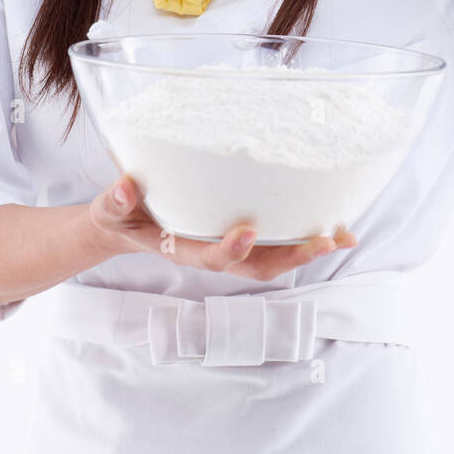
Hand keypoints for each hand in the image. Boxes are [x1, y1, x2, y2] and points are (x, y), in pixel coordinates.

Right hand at [87, 174, 357, 281]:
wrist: (126, 222)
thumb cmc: (122, 214)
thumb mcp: (110, 209)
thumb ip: (114, 201)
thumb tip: (123, 187)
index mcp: (182, 248)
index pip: (209, 256)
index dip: (230, 250)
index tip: (248, 231)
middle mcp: (213, 251)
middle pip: (257, 266)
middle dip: (292, 255)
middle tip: (325, 240)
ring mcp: (231, 245)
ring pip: (276, 257)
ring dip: (310, 248)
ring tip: (344, 235)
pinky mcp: (243, 232)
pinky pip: (279, 239)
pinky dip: (307, 233)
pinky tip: (336, 222)